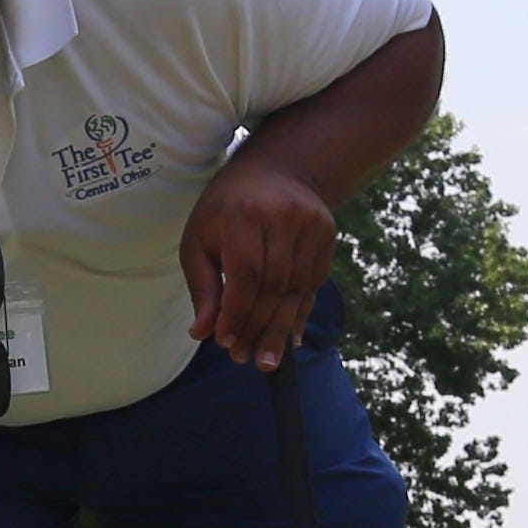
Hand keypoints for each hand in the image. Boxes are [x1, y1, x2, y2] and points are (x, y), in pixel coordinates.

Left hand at [178, 156, 333, 367]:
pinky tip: (289, 338)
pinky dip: (299, 314)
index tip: (225, 341)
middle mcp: (283, 218)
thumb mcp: (201, 238)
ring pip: (296, 290)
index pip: (245, 274)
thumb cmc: (227, 206)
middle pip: (273, 287)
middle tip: (245, 359)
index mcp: (245, 214)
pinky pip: (313, 284)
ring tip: (265, 358)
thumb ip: (202, 286)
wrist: (278, 168)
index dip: (237, 313)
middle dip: (258, 328)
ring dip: (279, 329)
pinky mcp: (327, 235)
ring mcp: (311, 226)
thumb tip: (202, 332)